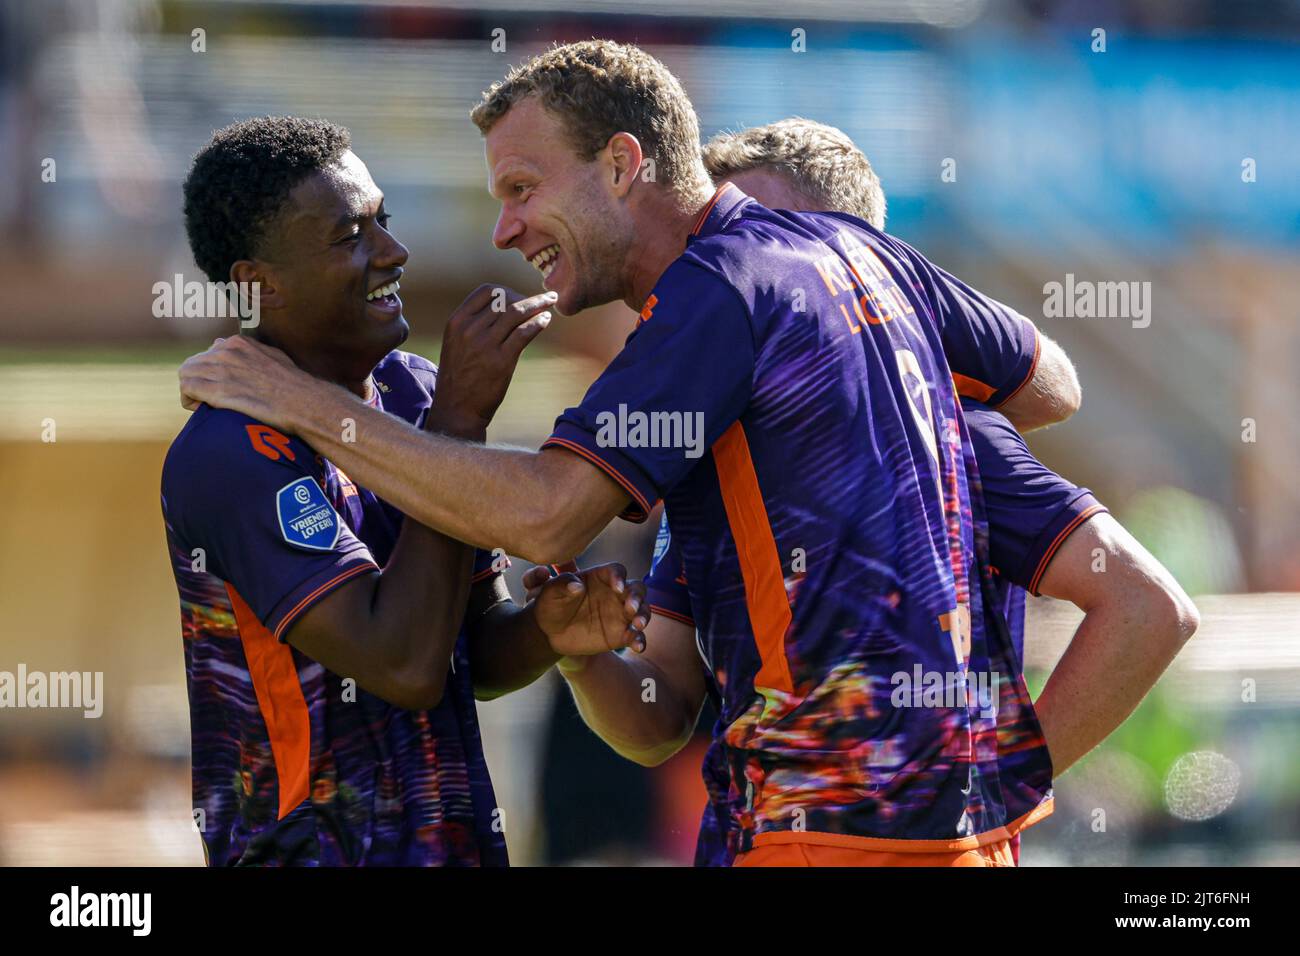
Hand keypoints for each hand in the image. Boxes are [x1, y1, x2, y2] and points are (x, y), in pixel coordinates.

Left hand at [178, 336, 313, 430]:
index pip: (210, 352)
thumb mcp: (275, 357)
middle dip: (199, 380)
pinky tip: (201, 408)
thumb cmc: (294, 384)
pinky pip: (187, 388)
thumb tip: (244, 353)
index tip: (221, 385)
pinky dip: (189, 400)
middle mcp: (226, 352)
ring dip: (192, 390)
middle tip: (209, 398)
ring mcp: (220, 370)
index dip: (212, 371)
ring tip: (204, 404)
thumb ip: (255, 352)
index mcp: (238, 342)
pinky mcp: (217, 389)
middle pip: (195, 362)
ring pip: (186, 374)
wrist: (301, 401)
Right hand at [428, 285, 555, 433]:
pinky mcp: (501, 361)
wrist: (456, 408)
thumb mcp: (456, 343)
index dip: (507, 290)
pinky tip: (546, 320)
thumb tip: (503, 306)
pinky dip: (538, 322)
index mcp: (457, 321)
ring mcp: (485, 344)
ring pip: (517, 312)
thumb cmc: (459, 376)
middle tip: (544, 299)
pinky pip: (524, 332)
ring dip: (538, 304)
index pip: (486, 291)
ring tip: (550, 303)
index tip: (520, 295)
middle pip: (505, 299)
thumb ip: (473, 324)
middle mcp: (469, 329)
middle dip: (528, 297)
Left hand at [526, 562, 649, 657]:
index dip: (619, 577)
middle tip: (630, 607)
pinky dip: (640, 640)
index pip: (617, 571)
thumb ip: (561, 584)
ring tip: (638, 624)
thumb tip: (577, 586)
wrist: (550, 634)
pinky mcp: (621, 634)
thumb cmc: (550, 605)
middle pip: (636, 589)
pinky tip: (637, 646)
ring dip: (644, 615)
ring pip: (642, 610)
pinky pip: (636, 636)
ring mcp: (620, 614)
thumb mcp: (549, 592)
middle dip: (637, 596)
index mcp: (600, 578)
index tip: (617, 587)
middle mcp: (615, 594)